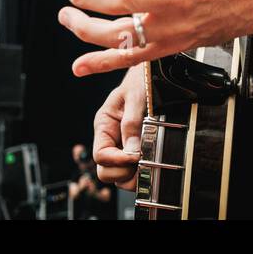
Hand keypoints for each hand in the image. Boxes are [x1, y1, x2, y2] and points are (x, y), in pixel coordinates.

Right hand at [92, 64, 145, 188]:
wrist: (151, 77)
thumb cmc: (141, 81)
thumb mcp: (136, 97)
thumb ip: (131, 123)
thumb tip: (132, 150)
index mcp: (104, 125)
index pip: (101, 155)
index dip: (117, 160)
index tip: (136, 156)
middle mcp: (109, 139)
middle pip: (105, 171)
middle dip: (123, 172)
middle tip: (141, 162)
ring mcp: (121, 147)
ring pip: (118, 176)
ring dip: (132, 176)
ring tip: (148, 164)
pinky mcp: (134, 151)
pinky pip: (132, 172)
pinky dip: (140, 174)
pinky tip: (151, 163)